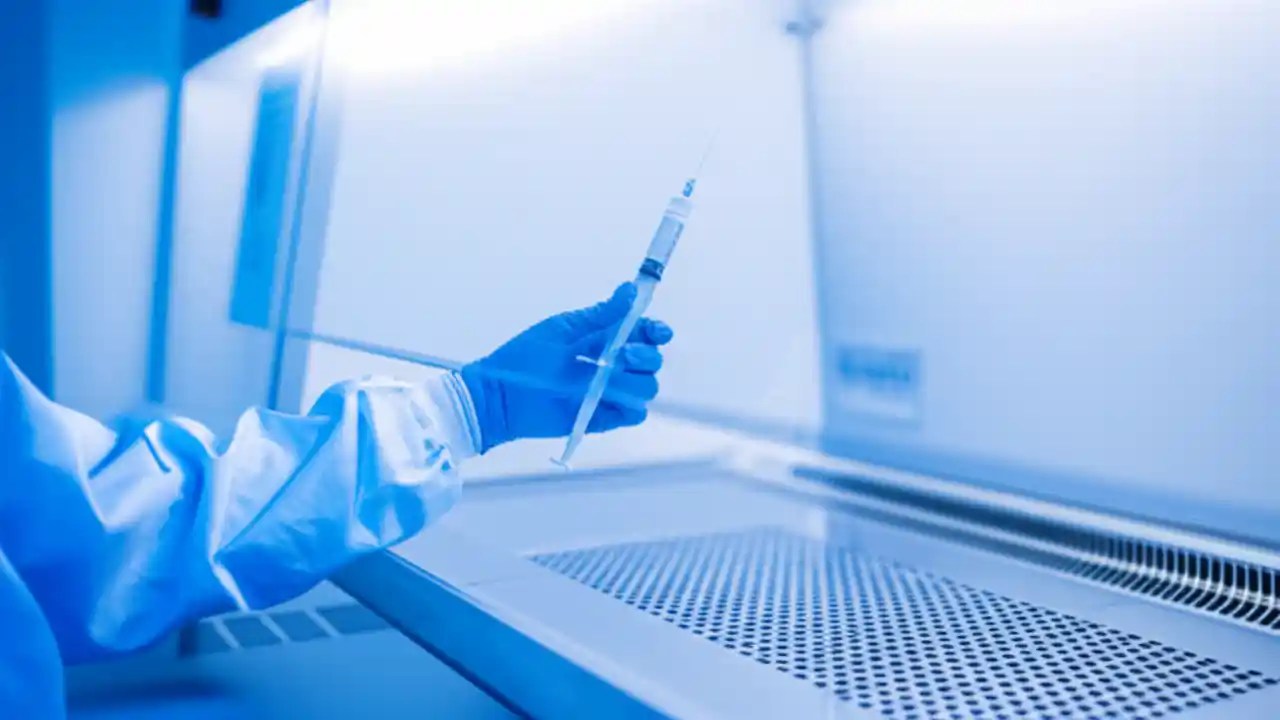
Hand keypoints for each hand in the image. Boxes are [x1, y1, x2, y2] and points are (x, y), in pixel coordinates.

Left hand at [460, 283, 673, 452]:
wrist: (501, 396)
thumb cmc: (525, 358)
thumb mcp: (563, 329)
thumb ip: (600, 314)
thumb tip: (630, 289)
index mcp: (605, 339)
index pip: (644, 333)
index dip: (656, 331)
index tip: (658, 331)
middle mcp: (612, 366)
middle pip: (652, 361)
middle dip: (646, 355)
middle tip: (624, 354)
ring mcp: (610, 393)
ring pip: (647, 388)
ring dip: (637, 381)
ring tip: (608, 378)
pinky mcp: (604, 418)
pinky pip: (634, 414)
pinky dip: (630, 407)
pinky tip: (612, 399)